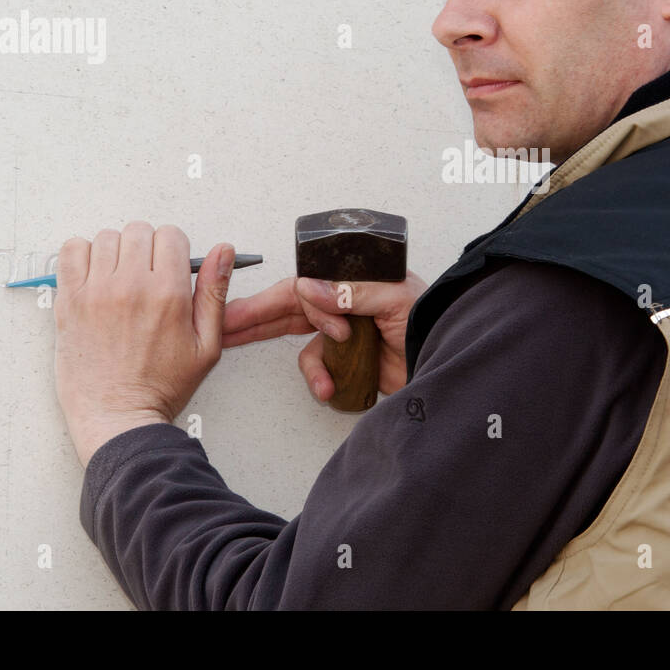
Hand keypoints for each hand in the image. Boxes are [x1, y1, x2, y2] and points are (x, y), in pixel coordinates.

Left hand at [53, 222, 234, 468]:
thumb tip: (222, 253)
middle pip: (138, 231)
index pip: (171, 235)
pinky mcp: (69, 301)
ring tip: (120, 278)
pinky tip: (94, 276)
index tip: (170, 267)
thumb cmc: (159, 387)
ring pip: (106, 237)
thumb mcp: (207, 344)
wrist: (117, 416)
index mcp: (167, 294)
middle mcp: (130, 286)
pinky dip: (82, 255)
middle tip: (147, 274)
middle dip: (147, 247)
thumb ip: (214, 292)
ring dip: (115, 251)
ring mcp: (95, 292)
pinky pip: (70, 251)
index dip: (174, 249)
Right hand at [222, 270, 428, 402]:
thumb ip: (353, 292)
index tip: (242, 314)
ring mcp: (343, 334)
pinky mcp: (348, 361)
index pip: (302, 288)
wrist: (446, 355)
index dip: (271, 301)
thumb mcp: (396, 296)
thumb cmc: (430, 317)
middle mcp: (343, 305)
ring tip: (326, 376)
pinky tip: (330, 387)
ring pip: (304, 345)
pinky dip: (322, 379)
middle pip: (289, 311)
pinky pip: (321, 369)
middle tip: (224, 328)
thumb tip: (311, 288)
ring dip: (311, 364)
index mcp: (350, 282)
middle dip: (256, 321)